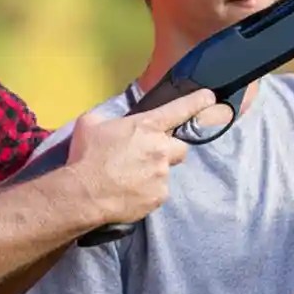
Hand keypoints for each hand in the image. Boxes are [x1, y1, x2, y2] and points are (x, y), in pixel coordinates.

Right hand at [64, 88, 215, 224]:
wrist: (83, 193)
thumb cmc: (86, 155)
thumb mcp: (91, 123)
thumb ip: (108, 119)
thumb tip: (111, 123)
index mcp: (146, 126)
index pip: (180, 109)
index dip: (197, 102)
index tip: (209, 97)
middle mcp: (160, 148)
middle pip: (180, 147)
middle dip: (169, 150)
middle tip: (149, 156)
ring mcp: (162, 174)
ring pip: (165, 171)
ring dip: (153, 173)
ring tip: (130, 178)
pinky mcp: (159, 196)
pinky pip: (158, 192)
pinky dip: (147, 192)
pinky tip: (129, 192)